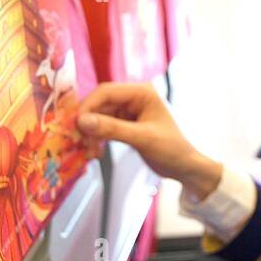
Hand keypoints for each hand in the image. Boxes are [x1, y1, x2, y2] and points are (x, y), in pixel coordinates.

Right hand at [76, 82, 221, 199]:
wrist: (185, 168)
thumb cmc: (172, 149)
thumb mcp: (142, 138)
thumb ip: (112, 129)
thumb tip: (82, 121)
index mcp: (142, 92)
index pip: (106, 92)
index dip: (88, 106)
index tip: (75, 124)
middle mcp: (134, 97)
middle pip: (100, 103)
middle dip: (88, 122)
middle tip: (76, 140)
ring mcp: (129, 111)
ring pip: (100, 116)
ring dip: (91, 133)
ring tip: (88, 150)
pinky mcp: (126, 124)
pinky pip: (104, 127)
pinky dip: (98, 138)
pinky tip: (94, 152)